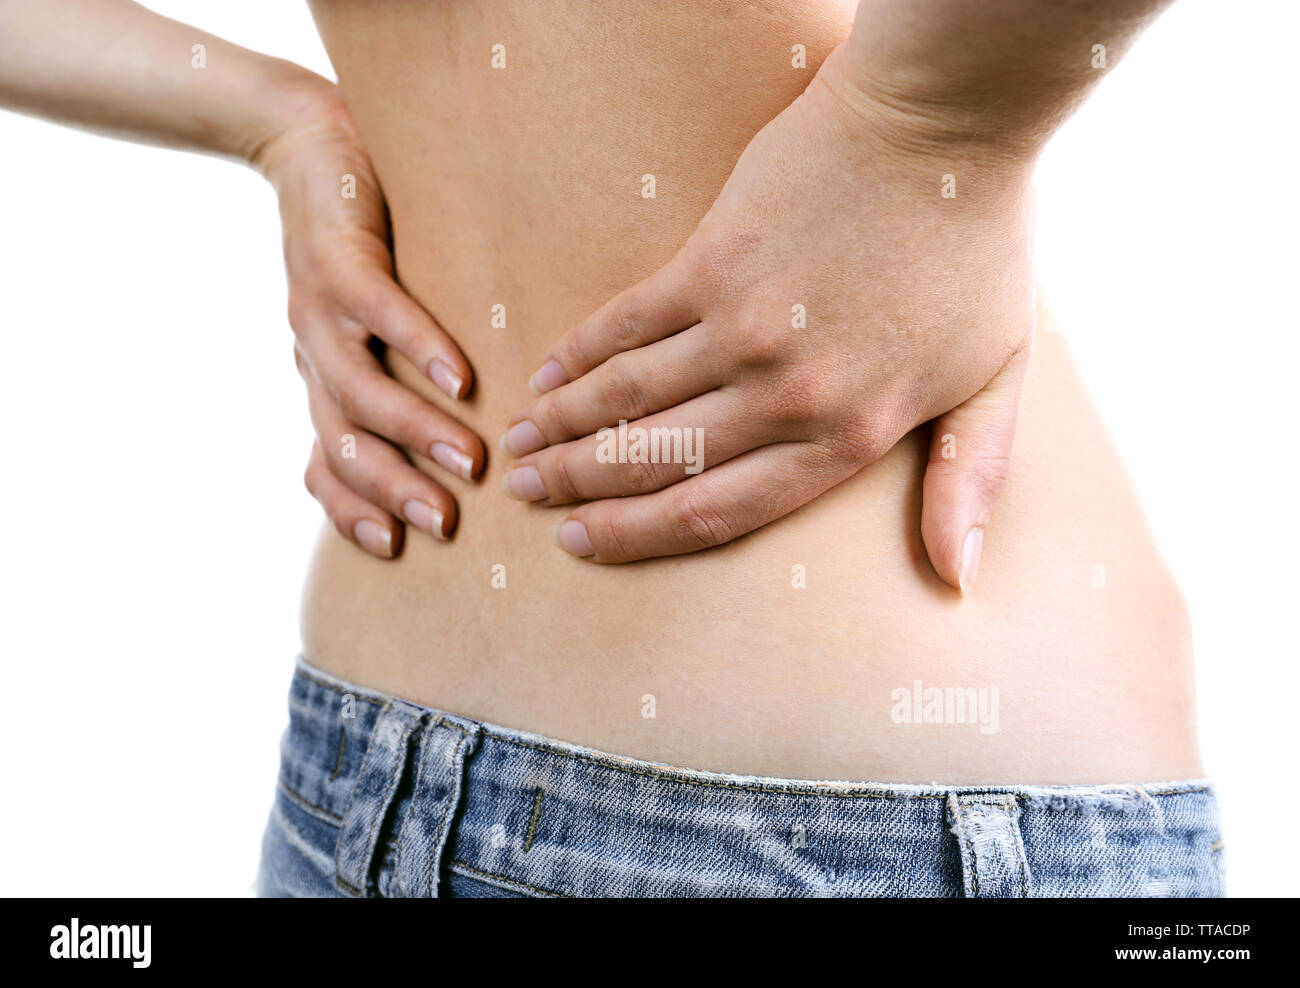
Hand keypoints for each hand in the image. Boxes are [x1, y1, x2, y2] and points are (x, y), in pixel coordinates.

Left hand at [256, 88, 484, 556]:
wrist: (307, 146)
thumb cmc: (362, 244)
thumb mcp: (371, 325)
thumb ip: (402, 375)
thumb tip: (472, 427)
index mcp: (323, 382)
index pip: (324, 464)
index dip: (350, 509)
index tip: (394, 548)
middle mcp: (314, 358)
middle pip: (343, 444)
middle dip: (392, 489)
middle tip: (443, 526)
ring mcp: (319, 312)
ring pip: (359, 390)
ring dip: (414, 432)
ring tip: (470, 462)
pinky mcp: (339, 261)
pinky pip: (379, 313)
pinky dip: (420, 348)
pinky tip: (461, 378)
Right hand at [498, 47, 1035, 590]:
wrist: (945, 124)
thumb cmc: (978, 249)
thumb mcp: (997, 378)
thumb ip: (968, 477)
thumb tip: (959, 581)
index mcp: (848, 434)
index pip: (719, 510)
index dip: (640, 535)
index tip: (585, 542)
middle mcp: (786, 394)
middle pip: (658, 462)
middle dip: (579, 487)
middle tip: (524, 496)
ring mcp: (743, 325)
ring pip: (629, 398)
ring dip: (562, 427)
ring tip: (518, 447)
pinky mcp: (714, 259)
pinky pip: (628, 322)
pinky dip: (580, 351)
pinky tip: (544, 373)